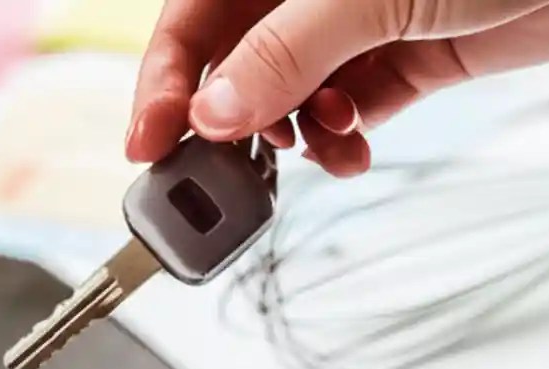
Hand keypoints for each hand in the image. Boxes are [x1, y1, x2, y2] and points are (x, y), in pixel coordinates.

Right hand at [127, 0, 548, 175]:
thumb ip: (285, 52)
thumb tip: (210, 112)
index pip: (192, 17)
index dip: (164, 79)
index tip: (148, 142)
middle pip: (232, 61)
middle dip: (227, 120)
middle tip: (221, 171)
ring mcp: (354, 22)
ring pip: (286, 95)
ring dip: (289, 136)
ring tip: (310, 152)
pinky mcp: (400, 58)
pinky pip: (343, 110)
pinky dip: (339, 139)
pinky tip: (350, 147)